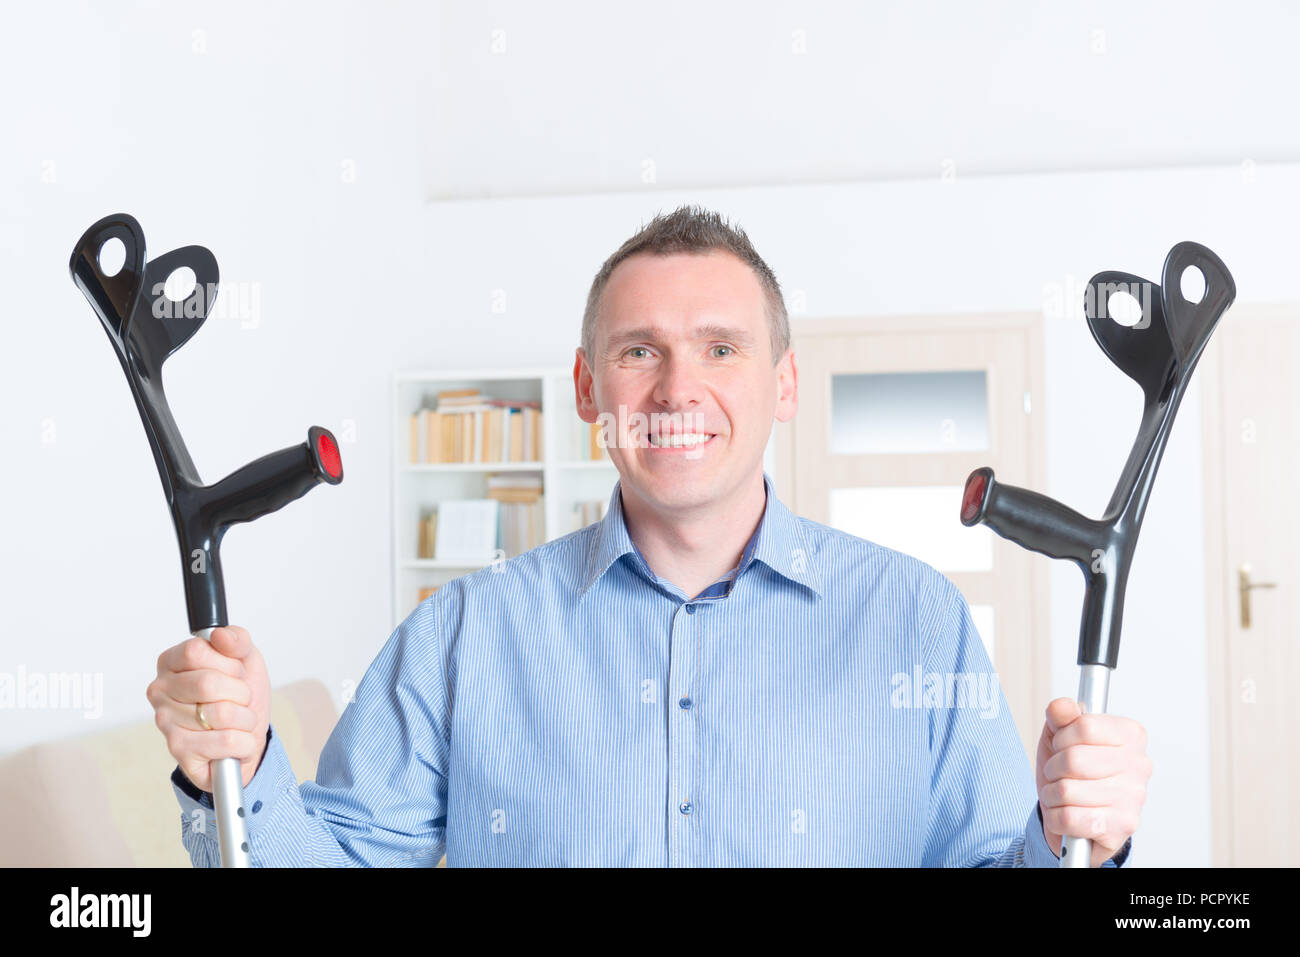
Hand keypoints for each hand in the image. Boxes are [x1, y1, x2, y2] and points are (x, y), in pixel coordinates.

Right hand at [145, 626, 271, 791]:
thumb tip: (220, 635)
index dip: (227, 663)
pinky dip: (244, 741)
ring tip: (239, 721)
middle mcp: (160, 690)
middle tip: (240, 699)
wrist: (247, 736)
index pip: (195, 651)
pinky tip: (236, 741)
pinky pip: (226, 741)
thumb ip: (237, 640)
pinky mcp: (179, 750)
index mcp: (171, 662)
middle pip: (208, 683)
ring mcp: (165, 722)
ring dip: (245, 718)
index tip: (234, 672)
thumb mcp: (246, 659)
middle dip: (240, 692)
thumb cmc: (240, 696)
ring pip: (221, 714)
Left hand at [1036, 697, 1150, 866]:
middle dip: (1053, 769)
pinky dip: (1056, 818)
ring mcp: (1134, 798)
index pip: (1084, 726)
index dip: (1061, 738)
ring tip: (1063, 797)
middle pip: (1073, 759)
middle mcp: (1139, 765)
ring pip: (1067, 790)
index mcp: (1130, 735)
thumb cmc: (1071, 774)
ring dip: (1052, 795)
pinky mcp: (1122, 827)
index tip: (1062, 747)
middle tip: (1059, 775)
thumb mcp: (1059, 737)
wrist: (1080, 822)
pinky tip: (1066, 815)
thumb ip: (1060, 717)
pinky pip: (1069, 818)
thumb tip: (1061, 706)